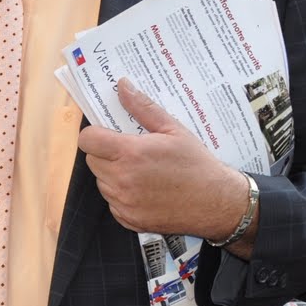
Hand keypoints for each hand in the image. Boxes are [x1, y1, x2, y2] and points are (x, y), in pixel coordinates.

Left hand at [77, 79, 250, 240]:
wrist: (218, 203)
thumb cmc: (197, 164)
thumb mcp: (173, 129)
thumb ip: (143, 107)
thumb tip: (122, 86)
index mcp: (130, 154)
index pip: (87, 140)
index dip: (95, 134)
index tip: (109, 134)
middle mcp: (122, 180)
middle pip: (92, 160)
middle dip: (105, 153)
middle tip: (130, 151)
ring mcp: (124, 203)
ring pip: (101, 182)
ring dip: (112, 174)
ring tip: (140, 171)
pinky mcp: (128, 219)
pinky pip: (112, 202)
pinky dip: (122, 196)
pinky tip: (144, 189)